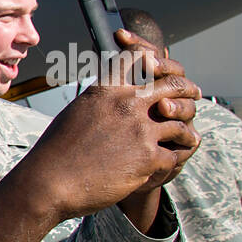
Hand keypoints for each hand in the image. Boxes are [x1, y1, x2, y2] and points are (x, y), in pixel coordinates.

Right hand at [15, 32, 200, 222]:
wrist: (49, 183)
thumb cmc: (55, 152)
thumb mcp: (76, 112)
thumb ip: (100, 100)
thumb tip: (108, 95)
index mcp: (107, 90)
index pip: (140, 58)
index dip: (156, 59)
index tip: (161, 67)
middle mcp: (127, 104)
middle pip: (173, 86)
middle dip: (186, 92)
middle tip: (192, 97)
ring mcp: (141, 131)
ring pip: (181, 124)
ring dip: (184, 132)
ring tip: (186, 137)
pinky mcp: (148, 158)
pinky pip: (174, 155)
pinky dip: (171, 161)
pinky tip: (167, 164)